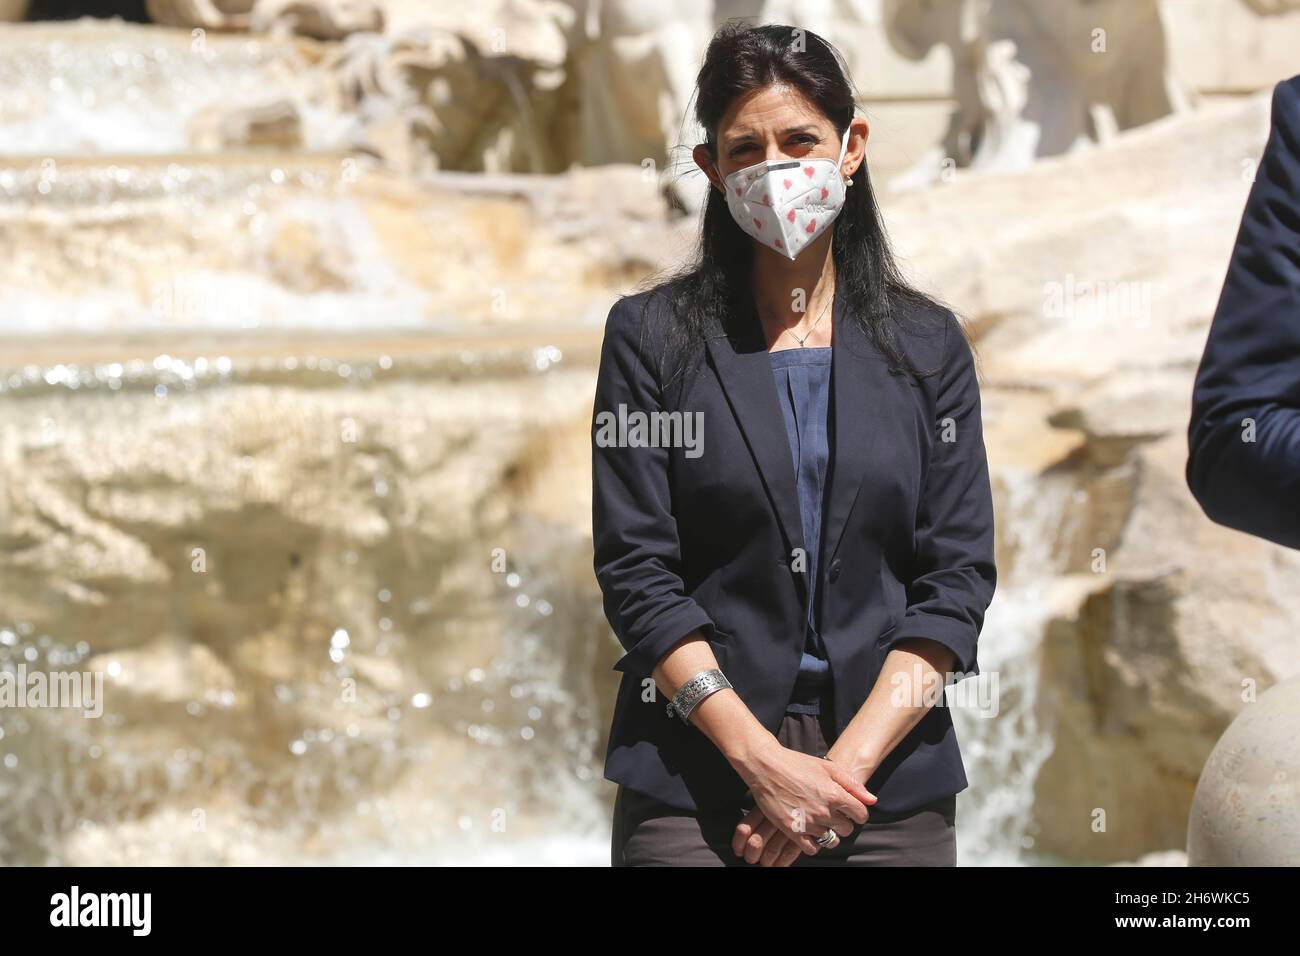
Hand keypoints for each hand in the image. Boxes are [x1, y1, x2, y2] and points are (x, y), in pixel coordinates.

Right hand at [732, 741, 875, 861]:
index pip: (861, 815)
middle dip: (843, 823)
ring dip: (829, 833)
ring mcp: (808, 823)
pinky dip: (813, 844)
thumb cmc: (797, 763)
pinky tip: (809, 832)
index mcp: (835, 794)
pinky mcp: (793, 831)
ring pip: (831, 840)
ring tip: (820, 823)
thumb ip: (852, 784)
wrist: (766, 767)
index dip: (858, 813)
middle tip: (832, 814)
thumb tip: (872, 800)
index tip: (850, 811)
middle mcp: (824, 811)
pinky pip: (812, 849)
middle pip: (847, 829)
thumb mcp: (827, 767)